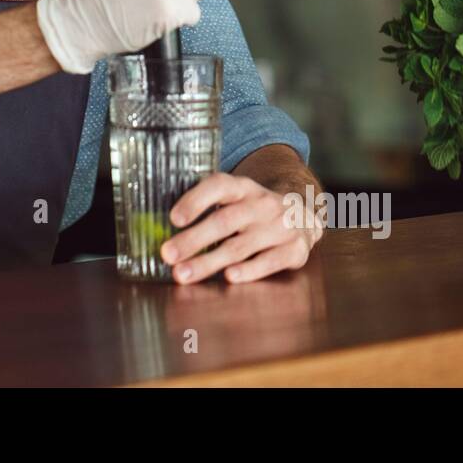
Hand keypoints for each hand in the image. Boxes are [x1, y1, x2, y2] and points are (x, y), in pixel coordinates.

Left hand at [159, 173, 323, 283]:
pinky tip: (229, 277)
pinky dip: (249, 270)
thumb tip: (157, 227)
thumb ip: (206, 208)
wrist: (304, 215)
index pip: (218, 185)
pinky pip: (270, 261)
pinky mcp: (295, 249)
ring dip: (210, 262)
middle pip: (225, 221)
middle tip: (167, 254)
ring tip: (183, 274)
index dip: (195, 200)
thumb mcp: (235, 199)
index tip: (173, 218)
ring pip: (241, 246)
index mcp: (242, 187)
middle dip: (194, 239)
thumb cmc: (253, 211)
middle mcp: (262, 203)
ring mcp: (281, 226)